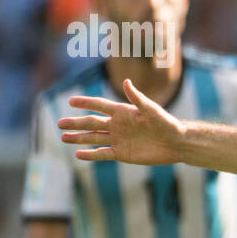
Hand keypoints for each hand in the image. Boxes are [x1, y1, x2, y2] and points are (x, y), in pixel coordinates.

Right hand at [58, 78, 183, 165]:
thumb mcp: (152, 110)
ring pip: (94, 138)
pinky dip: (91, 155)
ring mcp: (119, 139)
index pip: (100, 105)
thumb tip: (126, 81)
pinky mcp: (122, 153)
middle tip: (59, 123)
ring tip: (63, 137)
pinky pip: (103, 154)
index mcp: (123, 112)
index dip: (86, 103)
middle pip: (92, 123)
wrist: (177, 143)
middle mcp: (118, 125)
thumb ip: (138, 98)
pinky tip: (78, 155)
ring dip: (79, 138)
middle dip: (76, 123)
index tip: (71, 101)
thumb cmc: (167, 124)